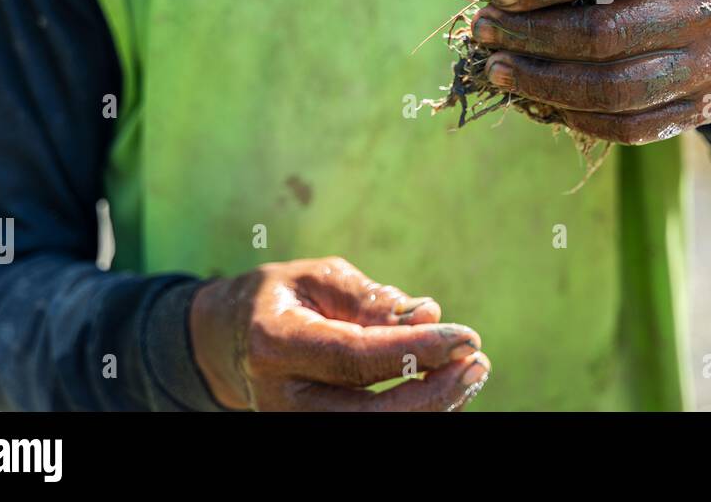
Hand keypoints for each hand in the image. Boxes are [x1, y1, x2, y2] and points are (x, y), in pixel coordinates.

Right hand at [188, 256, 489, 410]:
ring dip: (433, 407)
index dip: (416, 350)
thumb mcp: (320, 278)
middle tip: (478, 361)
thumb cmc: (286, 298)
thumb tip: (426, 315)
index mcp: (275, 344)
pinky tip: (447, 386)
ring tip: (472, 371)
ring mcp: (295, 425)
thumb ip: (370, 300)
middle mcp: (281, 398)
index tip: (466, 335)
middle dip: (432, 394)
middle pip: (367, 415)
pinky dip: (418, 412)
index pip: (355, 358)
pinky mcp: (316, 433)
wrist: (232, 341)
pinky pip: (373, 430)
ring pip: (374, 432)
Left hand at [472, 0, 710, 143]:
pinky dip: (576, 115)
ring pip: (612, 88)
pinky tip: (540, 100)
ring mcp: (710, 65)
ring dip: (543, 82)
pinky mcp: (702, 108)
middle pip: (604, 34)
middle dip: (531, 35)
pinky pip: (629, 125)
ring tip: (499, 69)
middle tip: (484, 31)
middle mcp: (708, 9)